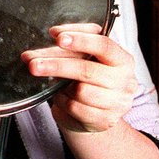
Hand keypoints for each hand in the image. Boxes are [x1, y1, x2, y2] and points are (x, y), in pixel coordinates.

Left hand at [21, 24, 136, 133]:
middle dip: (57, 65)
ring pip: (80, 91)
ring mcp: (117, 103)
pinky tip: (62, 97)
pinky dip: (63, 101)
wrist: (95, 111)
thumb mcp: (83, 55)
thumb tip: (49, 39)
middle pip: (87, 70)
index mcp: (123, 59)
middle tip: (34, 63)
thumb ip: (68, 43)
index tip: (59, 38)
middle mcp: (125, 81)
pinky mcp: (104, 121)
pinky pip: (75, 107)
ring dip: (62, 86)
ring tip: (57, 84)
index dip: (81, 40)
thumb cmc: (89, 77)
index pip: (104, 46)